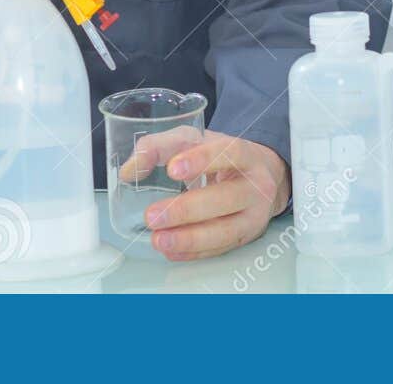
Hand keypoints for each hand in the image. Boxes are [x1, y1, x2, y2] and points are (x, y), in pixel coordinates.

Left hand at [140, 131, 289, 260]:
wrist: (262, 177)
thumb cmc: (222, 157)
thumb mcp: (194, 140)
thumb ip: (159, 147)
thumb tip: (130, 170)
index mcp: (246, 154)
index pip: (229, 154)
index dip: (202, 161)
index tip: (173, 169)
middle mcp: (256, 184)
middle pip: (226, 198)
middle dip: (186, 210)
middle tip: (152, 216)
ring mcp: (254, 214)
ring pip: (225, 230)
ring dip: (189, 238)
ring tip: (159, 239)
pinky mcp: (247, 237)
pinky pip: (220, 249)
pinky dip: (193, 252)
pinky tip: (172, 250)